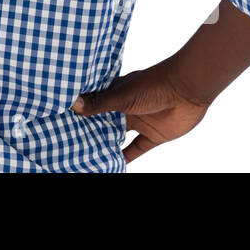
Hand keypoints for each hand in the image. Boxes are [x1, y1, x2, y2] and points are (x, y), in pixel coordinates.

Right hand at [71, 60, 211, 162]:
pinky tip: (114, 164)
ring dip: (106, 144)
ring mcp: (139, 121)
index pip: (93, 103)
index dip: (79, 111)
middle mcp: (125, 107)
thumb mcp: (122, 96)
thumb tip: (72, 104)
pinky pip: (137, 149)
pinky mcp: (153, 135)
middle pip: (103, 122)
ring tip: (86, 155)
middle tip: (68, 142)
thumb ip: (99, 103)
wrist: (188, 89)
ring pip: (118, 136)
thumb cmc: (154, 85)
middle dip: (89, 130)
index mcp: (115, 92)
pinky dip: (127, 157)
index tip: (61, 120)